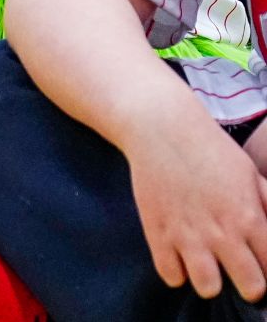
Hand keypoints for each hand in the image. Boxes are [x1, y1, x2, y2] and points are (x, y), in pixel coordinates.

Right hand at [126, 120, 266, 301]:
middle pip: (250, 286)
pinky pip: (171, 276)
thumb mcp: (248, 172)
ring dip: (210, 279)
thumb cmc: (208, 147)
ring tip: (206, 263)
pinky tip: (178, 254)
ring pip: (208, 287)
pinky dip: (176, 270)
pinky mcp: (157, 233)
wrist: (160, 127)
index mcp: (249, 217)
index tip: (259, 260)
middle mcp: (222, 232)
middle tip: (237, 268)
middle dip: (248, 282)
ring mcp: (188, 235)